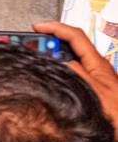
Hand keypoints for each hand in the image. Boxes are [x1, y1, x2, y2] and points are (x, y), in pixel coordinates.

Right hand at [33, 20, 117, 141]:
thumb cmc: (117, 114)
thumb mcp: (93, 92)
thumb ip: (76, 74)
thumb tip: (58, 61)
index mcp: (97, 64)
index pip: (75, 36)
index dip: (56, 28)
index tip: (39, 27)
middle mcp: (95, 68)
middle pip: (71, 46)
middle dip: (51, 43)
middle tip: (33, 46)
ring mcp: (93, 78)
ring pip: (69, 60)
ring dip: (53, 58)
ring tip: (38, 62)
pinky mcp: (89, 88)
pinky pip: (70, 74)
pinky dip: (58, 71)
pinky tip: (50, 79)